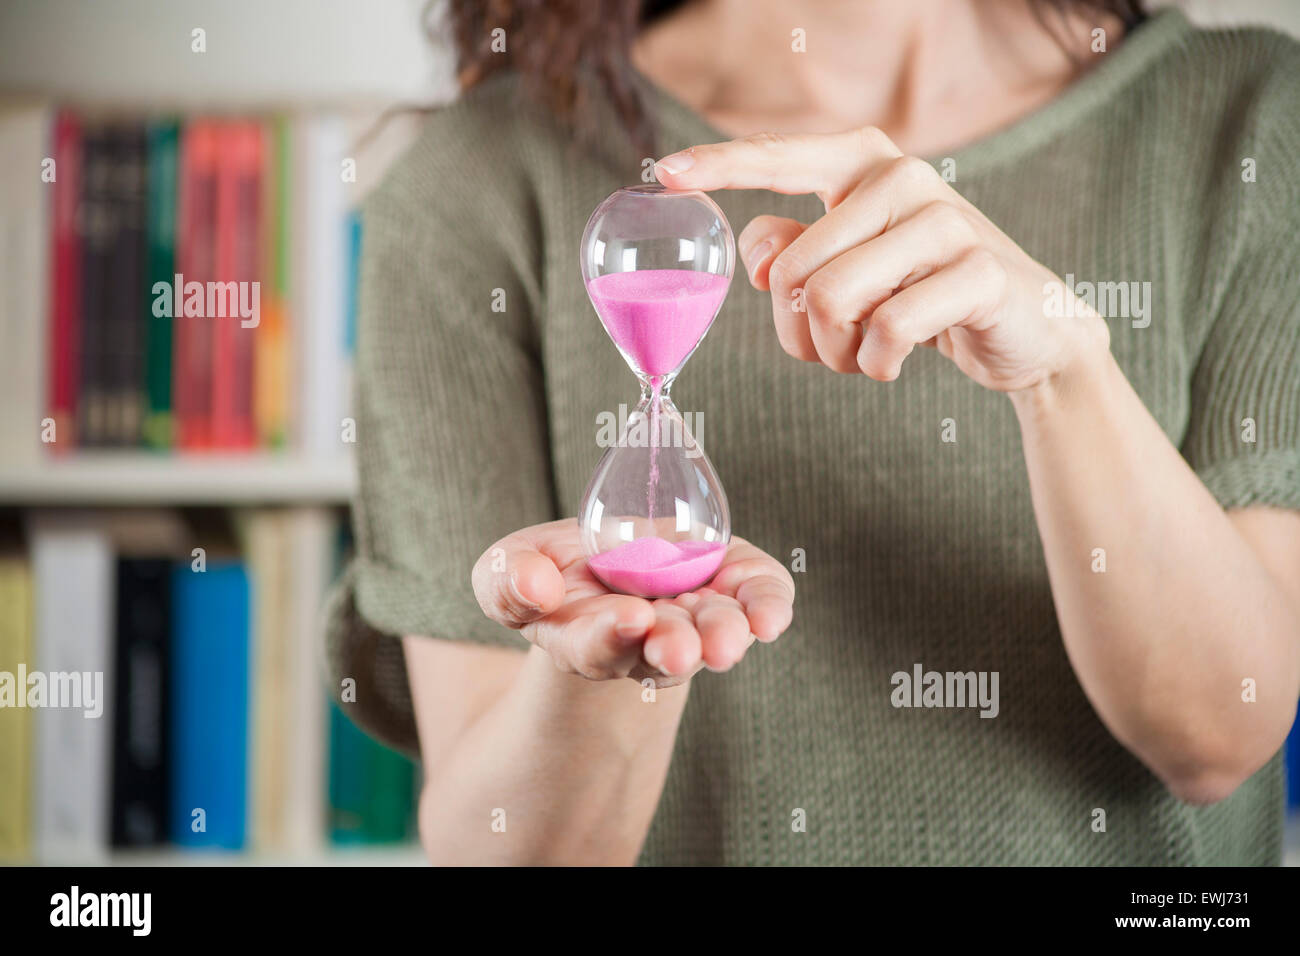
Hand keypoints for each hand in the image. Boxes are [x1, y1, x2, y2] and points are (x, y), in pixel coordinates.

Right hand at [472, 518, 793, 686]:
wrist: (612, 555)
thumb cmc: (556, 570)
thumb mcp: (511, 565)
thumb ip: (506, 580)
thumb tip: (537, 586)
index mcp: (587, 640)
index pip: (595, 648)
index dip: (609, 635)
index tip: (627, 618)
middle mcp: (649, 640)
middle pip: (663, 654)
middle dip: (671, 649)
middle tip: (678, 650)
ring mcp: (697, 617)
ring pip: (716, 634)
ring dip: (723, 635)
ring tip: (727, 640)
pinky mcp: (735, 585)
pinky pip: (762, 600)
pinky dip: (769, 604)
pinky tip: (770, 616)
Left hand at [654, 128, 1109, 392]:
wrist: (1023, 329)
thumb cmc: (919, 292)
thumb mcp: (849, 269)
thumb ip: (793, 251)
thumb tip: (761, 258)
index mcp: (864, 163)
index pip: (778, 157)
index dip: (718, 166)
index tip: (663, 173)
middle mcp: (903, 176)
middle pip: (794, 270)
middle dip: (801, 331)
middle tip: (835, 345)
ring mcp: (946, 220)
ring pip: (832, 302)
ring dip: (836, 353)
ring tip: (864, 354)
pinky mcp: (978, 271)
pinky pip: (886, 330)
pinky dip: (877, 365)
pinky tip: (893, 362)